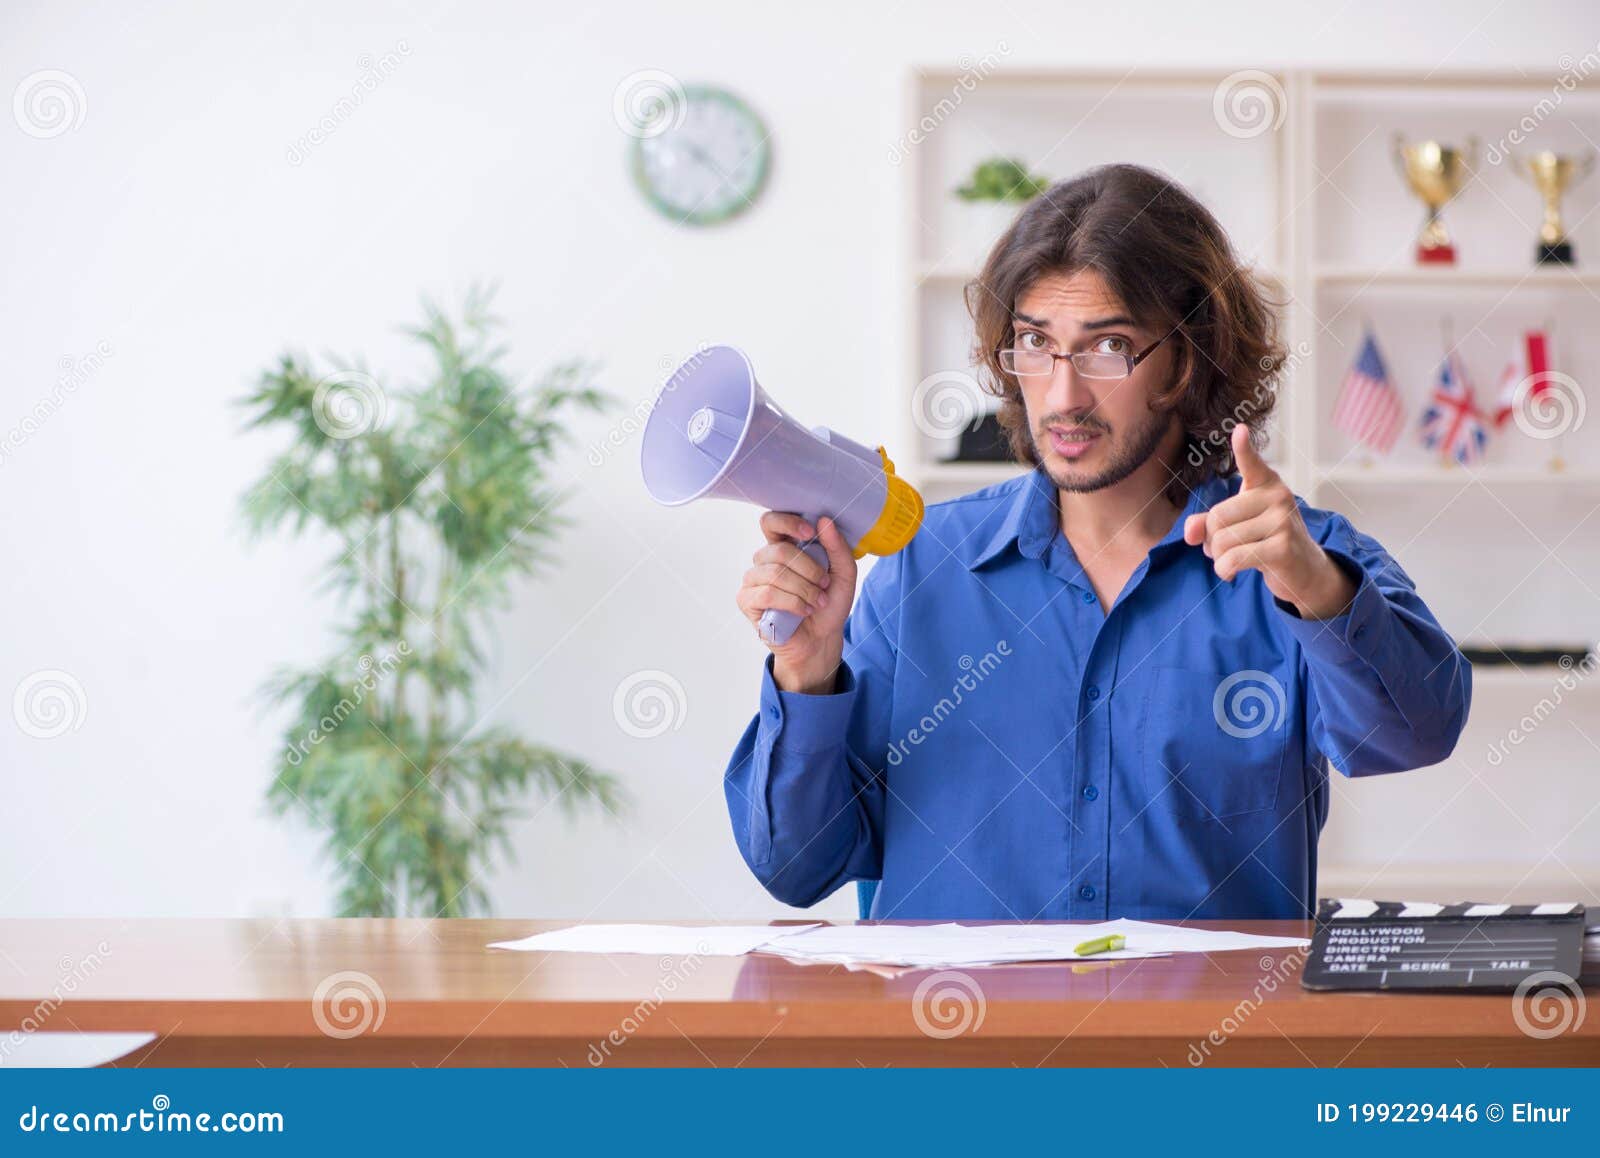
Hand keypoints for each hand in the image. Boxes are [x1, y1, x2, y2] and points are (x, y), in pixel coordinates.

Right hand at [736, 513, 857, 693]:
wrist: (822, 639)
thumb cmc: (829, 604)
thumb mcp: (844, 574)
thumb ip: (837, 547)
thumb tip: (824, 521)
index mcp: (784, 547)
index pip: (771, 522)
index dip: (787, 522)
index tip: (810, 533)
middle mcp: (765, 561)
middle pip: (778, 550)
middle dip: (808, 569)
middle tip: (824, 585)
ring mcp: (753, 580)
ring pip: (774, 573)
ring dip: (803, 589)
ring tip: (817, 602)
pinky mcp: (747, 600)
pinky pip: (767, 593)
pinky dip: (792, 602)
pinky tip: (804, 610)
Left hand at [1182, 424, 1355, 619]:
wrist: (1304, 570)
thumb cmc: (1265, 542)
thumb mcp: (1237, 527)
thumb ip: (1208, 524)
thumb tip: (1190, 532)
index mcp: (1267, 485)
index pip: (1251, 464)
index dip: (1243, 449)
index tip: (1239, 430)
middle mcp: (1278, 497)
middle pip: (1217, 516)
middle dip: (1211, 539)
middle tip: (1222, 548)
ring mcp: (1282, 521)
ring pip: (1222, 540)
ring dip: (1217, 558)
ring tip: (1231, 559)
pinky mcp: (1283, 548)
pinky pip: (1233, 559)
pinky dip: (1224, 570)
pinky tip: (1231, 572)